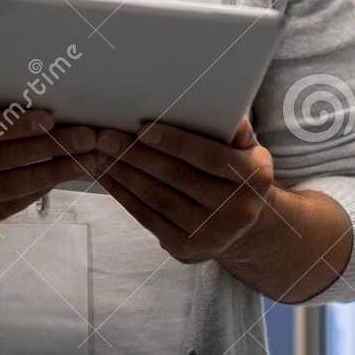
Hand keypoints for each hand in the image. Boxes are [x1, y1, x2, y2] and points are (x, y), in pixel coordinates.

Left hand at [93, 117, 276, 263]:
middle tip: (105, 137)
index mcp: (254, 177)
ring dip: (123, 175)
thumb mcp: (247, 149)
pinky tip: (107, 177)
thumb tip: (217, 105)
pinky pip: (147, 217)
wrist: (244, 225)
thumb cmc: (236, 173)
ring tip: (100, 154)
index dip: (174, 142)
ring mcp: (212, 234)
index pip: (208, 156)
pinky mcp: (186, 248)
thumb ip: (233, 128)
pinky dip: (123, 195)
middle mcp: (237, 210)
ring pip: (157, 198)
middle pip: (176, 177)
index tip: (142, 128)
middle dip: (136, 155)